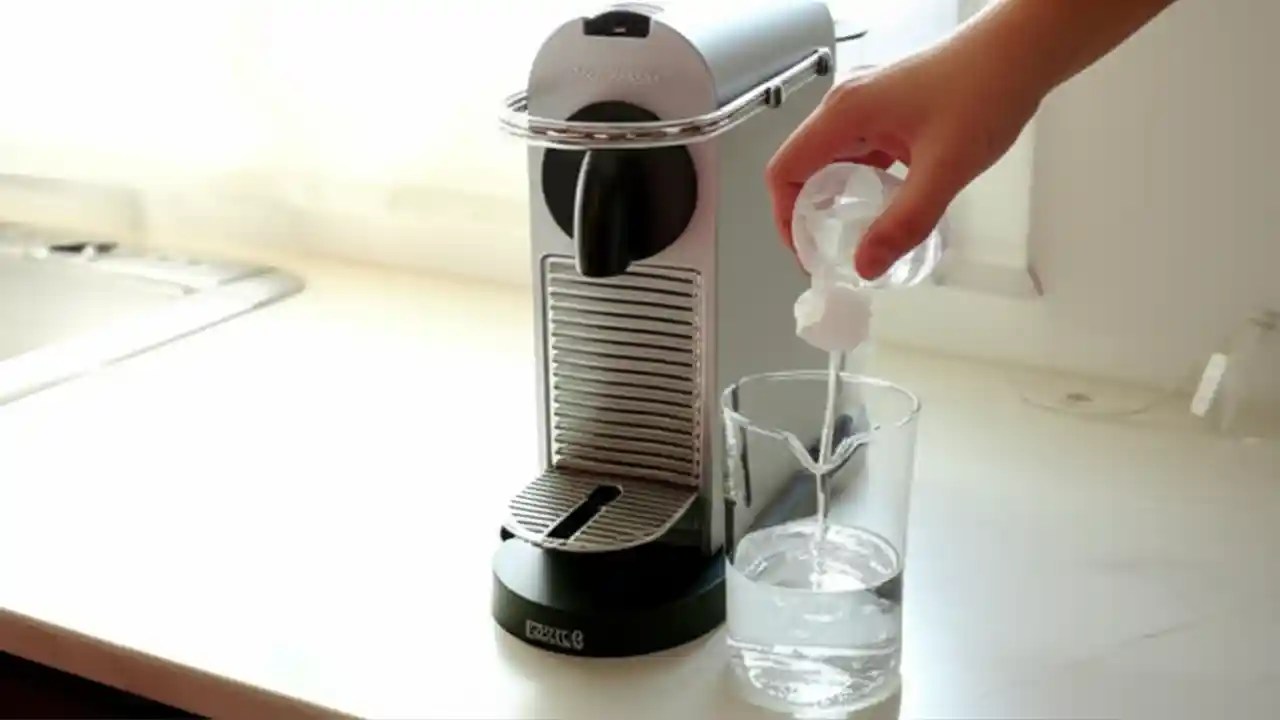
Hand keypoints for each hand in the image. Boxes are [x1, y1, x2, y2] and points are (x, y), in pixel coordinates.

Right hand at [766, 39, 1041, 279]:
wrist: (1023, 50)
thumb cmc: (985, 93)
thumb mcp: (945, 169)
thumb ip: (904, 222)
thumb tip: (866, 266)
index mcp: (845, 113)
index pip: (785, 170)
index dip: (786, 218)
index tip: (809, 252)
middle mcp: (847, 104)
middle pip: (804, 166)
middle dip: (810, 213)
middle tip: (834, 252)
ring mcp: (868, 103)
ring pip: (833, 160)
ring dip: (838, 198)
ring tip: (860, 234)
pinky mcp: (890, 107)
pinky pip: (860, 151)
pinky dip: (863, 181)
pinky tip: (888, 202)